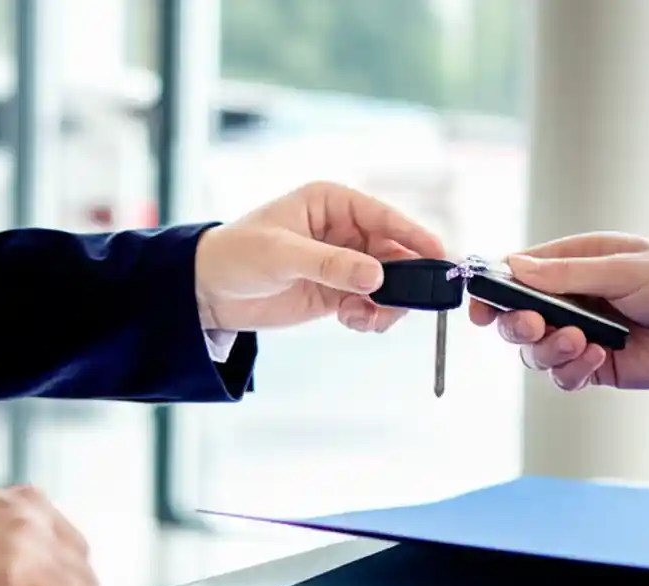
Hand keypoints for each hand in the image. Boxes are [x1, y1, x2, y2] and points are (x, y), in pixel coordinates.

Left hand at [193, 181, 445, 331]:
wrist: (208, 292)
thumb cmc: (236, 255)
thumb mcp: (282, 255)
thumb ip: (331, 264)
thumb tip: (376, 275)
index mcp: (332, 202)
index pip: (383, 216)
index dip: (414, 235)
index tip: (440, 254)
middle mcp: (344, 229)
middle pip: (394, 252)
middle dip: (405, 278)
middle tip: (412, 302)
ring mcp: (343, 262)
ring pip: (388, 281)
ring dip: (388, 302)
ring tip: (368, 318)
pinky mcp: (337, 292)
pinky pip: (371, 303)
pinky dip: (372, 316)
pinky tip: (353, 321)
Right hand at [469, 233, 648, 393]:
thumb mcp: (625, 269)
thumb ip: (567, 275)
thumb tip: (515, 267)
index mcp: (576, 263)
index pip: (519, 272)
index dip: (494, 287)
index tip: (480, 303)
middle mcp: (571, 299)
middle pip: (515, 315)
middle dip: (516, 323)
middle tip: (532, 325)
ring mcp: (581, 334)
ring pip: (534, 350)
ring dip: (549, 349)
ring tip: (582, 343)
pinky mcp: (594, 367)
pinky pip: (561, 376)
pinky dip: (572, 371)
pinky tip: (598, 359)